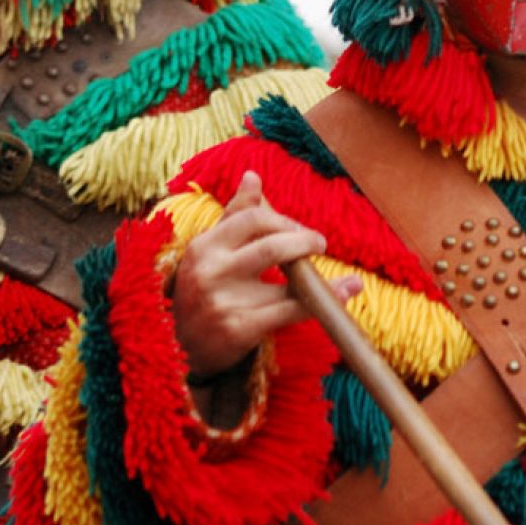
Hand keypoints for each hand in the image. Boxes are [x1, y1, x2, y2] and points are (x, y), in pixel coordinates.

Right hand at [172, 170, 361, 380]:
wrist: (177, 349)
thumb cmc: (200, 291)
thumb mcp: (208, 251)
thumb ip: (233, 215)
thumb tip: (253, 175)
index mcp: (204, 246)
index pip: (252, 218)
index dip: (284, 220)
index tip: (300, 229)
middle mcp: (212, 271)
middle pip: (271, 245)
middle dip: (304, 240)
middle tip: (320, 243)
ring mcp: (225, 302)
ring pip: (287, 282)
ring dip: (325, 279)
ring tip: (348, 279)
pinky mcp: (239, 330)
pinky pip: (292, 311)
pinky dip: (323, 302)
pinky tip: (343, 295)